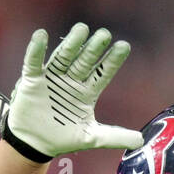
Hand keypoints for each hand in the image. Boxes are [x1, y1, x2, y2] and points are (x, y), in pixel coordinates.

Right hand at [0, 22, 143, 158]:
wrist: (34, 144)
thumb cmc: (62, 138)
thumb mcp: (91, 138)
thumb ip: (115, 136)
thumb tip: (141, 142)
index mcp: (87, 92)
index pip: (103, 73)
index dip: (113, 61)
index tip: (124, 46)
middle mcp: (71, 81)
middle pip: (85, 61)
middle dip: (94, 49)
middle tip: (104, 34)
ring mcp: (52, 78)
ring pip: (63, 57)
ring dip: (71, 44)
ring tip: (81, 29)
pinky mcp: (32, 80)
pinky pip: (34, 63)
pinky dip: (36, 50)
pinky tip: (41, 36)